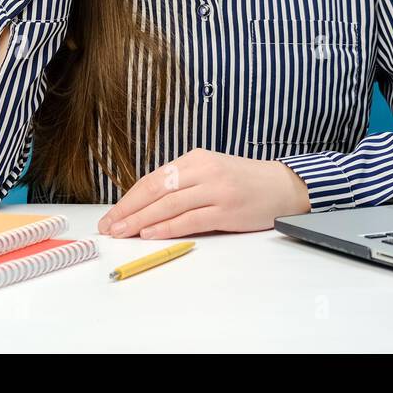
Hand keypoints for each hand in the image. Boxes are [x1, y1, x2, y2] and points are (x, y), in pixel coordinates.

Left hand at [96, 149, 312, 238]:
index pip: (153, 179)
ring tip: (122, 232)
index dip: (129, 198)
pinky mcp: (227, 210)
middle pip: (156, 190)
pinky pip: (190, 219)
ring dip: (141, 221)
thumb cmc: (243, 182)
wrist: (283, 186)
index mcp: (196, 159)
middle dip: (128, 210)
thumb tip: (145, 206)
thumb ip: (183, 184)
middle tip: (108, 226)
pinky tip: (150, 234)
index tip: (111, 214)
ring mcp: (216, 190)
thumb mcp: (211, 172)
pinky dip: (167, 227)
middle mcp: (204, 170)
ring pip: (169, 205)